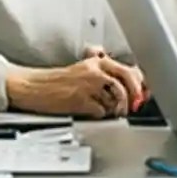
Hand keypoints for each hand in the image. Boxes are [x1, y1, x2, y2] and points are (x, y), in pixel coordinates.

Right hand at [7, 48, 144, 118]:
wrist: (33, 87)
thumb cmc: (57, 83)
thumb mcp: (84, 72)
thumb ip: (106, 77)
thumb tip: (132, 90)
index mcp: (97, 62)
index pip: (129, 70)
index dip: (140, 84)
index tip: (143, 95)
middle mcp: (95, 70)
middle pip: (126, 80)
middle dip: (134, 95)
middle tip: (133, 106)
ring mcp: (88, 85)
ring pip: (116, 98)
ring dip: (116, 108)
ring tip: (110, 111)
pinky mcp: (81, 100)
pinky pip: (101, 111)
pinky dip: (101, 115)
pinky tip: (93, 113)